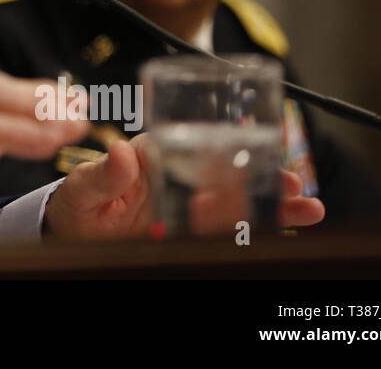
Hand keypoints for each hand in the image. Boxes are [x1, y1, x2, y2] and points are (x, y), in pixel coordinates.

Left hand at [43, 134, 325, 239]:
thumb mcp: (82, 186)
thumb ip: (101, 174)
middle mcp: (178, 178)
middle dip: (264, 179)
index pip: (197, 147)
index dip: (229, 148)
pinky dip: (258, 228)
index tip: (257, 148)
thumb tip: (120, 151)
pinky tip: (287, 228)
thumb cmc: (78, 202)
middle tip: (294, 184)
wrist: (73, 232)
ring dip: (272, 204)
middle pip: (228, 175)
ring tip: (307, 207)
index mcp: (154, 155)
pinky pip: (228, 228)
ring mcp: (188, 206)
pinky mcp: (191, 231)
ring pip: (237, 203)